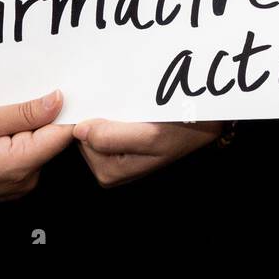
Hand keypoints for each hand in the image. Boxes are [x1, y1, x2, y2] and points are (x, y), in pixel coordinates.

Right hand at [0, 90, 72, 209]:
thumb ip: (22, 113)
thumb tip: (58, 100)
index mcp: (20, 165)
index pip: (63, 133)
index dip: (65, 108)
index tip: (60, 87)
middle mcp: (26, 180)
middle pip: (52, 137)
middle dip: (41, 114)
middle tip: (16, 97)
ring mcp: (20, 185)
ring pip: (39, 145)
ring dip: (27, 126)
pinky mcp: (14, 183)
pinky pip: (27, 154)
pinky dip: (18, 139)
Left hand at [73, 119, 222, 187]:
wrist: (199, 123)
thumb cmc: (179, 131)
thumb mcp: (150, 136)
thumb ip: (112, 137)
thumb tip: (78, 131)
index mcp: (109, 172)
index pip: (80, 139)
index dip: (93, 119)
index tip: (114, 109)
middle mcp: (106, 168)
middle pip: (84, 132)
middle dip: (100, 114)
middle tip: (126, 107)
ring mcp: (109, 155)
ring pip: (93, 123)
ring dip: (106, 110)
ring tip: (130, 107)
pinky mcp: (115, 142)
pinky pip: (102, 120)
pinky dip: (111, 108)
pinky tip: (129, 107)